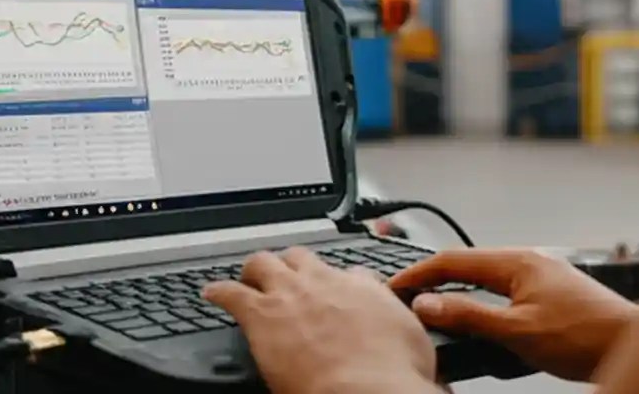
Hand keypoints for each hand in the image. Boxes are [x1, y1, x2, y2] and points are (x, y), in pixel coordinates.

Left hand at [203, 248, 438, 393]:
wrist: (365, 391)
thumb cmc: (394, 380)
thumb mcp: (419, 349)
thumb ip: (409, 337)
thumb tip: (427, 358)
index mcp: (366, 290)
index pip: (352, 274)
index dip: (341, 282)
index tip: (338, 291)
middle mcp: (327, 283)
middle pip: (302, 258)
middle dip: (293, 265)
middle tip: (287, 277)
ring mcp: (292, 295)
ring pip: (264, 263)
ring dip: (255, 269)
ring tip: (248, 275)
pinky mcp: (261, 314)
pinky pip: (231, 292)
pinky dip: (219, 291)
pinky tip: (211, 293)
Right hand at [390, 249, 638, 381]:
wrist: (635, 344)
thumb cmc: (586, 337)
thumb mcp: (518, 332)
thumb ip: (469, 316)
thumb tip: (427, 303)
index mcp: (517, 261)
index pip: (451, 261)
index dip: (418, 275)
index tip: (394, 288)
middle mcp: (528, 260)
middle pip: (466, 263)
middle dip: (433, 278)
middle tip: (407, 295)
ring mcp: (541, 273)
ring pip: (485, 275)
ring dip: (457, 287)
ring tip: (434, 304)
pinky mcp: (551, 290)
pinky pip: (503, 286)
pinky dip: (480, 295)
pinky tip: (478, 311)